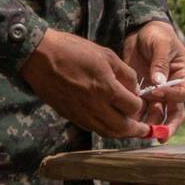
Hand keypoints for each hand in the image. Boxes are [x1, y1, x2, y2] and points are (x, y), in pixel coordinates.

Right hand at [21, 28, 145, 137]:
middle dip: (135, 130)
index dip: (140, 106)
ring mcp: (80, 113)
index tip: (142, 102)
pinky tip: (109, 123)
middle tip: (145, 130)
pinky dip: (104, 129)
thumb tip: (135, 89)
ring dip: (120, 133)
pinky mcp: (69, 115)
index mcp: (106, 88)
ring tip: (130, 131)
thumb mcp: (107, 55)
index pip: (132, 107)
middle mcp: (94, 105)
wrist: (39, 56)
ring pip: (106, 131)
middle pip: (121, 127)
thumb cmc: (74, 51)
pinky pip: (91, 128)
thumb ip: (125, 74)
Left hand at [122, 20, 184, 142]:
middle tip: (160, 136)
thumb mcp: (161, 44)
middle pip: (174, 112)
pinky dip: (135, 118)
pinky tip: (126, 122)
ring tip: (137, 130)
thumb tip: (159, 82)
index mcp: (182, 75)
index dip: (170, 96)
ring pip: (157, 115)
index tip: (156, 92)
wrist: (141, 33)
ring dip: (149, 124)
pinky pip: (141, 111)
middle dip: (168, 126)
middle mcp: (171, 88)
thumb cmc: (157, 35)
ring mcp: (157, 94)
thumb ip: (160, 62)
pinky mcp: (142, 95)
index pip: (181, 93)